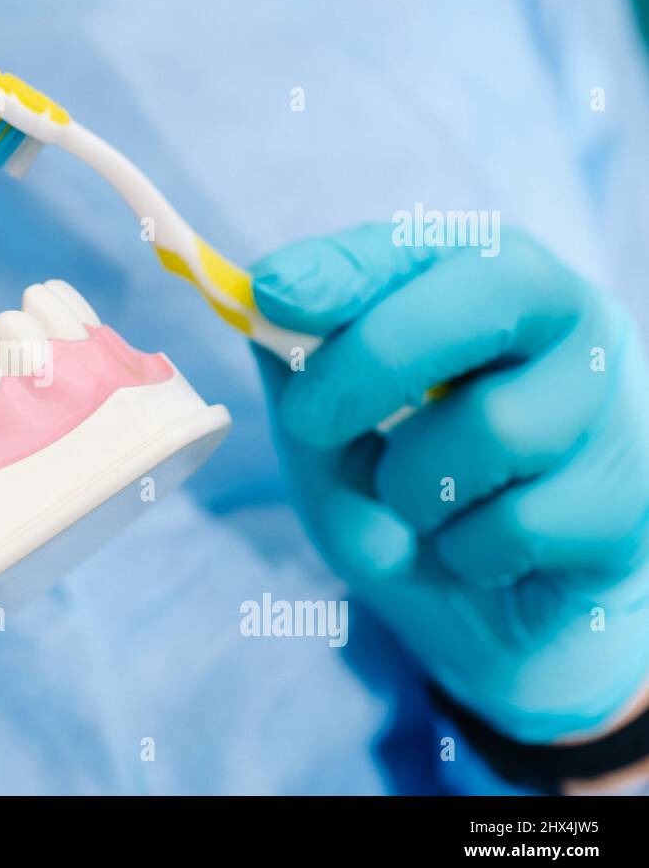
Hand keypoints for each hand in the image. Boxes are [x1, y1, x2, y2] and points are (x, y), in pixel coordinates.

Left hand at [250, 224, 648, 743]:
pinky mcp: (627, 500)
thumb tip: (256, 306)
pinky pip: (521, 522)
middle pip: (494, 290)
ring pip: (498, 423)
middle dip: (381, 353)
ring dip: (416, 488)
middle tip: (311, 419)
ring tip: (417, 512)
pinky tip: (476, 556)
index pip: (425, 245)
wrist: (479, 622)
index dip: (349, 265)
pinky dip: (464, 553)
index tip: (275, 291)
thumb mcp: (327, 445)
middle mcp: (562, 327)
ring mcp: (609, 408)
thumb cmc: (399, 507)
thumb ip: (299, 379)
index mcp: (479, 289)